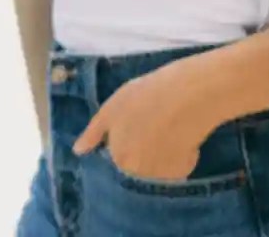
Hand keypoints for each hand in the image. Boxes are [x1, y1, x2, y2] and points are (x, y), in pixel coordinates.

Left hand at [72, 58, 222, 181]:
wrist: (189, 95)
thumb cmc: (148, 94)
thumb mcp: (113, 106)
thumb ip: (94, 131)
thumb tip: (78, 151)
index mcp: (117, 155)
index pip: (118, 154)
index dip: (129, 137)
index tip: (140, 122)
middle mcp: (135, 171)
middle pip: (137, 164)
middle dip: (144, 149)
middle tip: (157, 124)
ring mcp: (159, 174)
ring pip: (157, 168)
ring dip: (162, 155)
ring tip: (172, 129)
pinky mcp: (182, 173)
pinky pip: (178, 168)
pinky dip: (182, 157)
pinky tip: (186, 137)